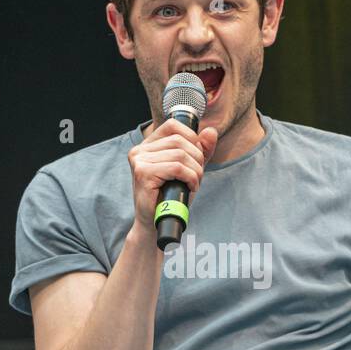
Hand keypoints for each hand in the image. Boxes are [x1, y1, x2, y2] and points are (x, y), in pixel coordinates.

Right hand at [127, 118, 218, 234]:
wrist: (156, 223)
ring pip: (180, 154)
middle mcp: (139, 150)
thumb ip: (201, 150)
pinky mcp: (143, 173)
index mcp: (147, 146)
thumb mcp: (190, 169)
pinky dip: (190, 178)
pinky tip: (190, 188)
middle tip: (197, 176)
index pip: (173, 125)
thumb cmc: (171, 197)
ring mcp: (139, 161)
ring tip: (193, 184)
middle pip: (180, 140)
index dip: (192, 138)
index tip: (196, 158)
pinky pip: (177, 168)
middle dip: (197, 158)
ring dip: (195, 171)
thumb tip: (211, 131)